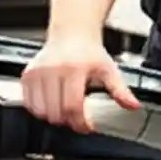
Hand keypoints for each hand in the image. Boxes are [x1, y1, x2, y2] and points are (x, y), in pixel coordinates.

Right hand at [19, 37, 140, 133]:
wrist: (72, 33)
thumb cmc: (89, 52)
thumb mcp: (109, 70)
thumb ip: (120, 90)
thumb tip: (133, 105)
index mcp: (74, 69)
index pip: (73, 106)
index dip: (80, 122)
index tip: (87, 126)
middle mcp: (53, 70)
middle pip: (56, 112)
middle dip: (67, 121)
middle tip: (76, 117)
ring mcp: (38, 72)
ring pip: (40, 111)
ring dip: (53, 117)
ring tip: (64, 109)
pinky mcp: (27, 74)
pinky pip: (28, 103)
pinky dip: (39, 109)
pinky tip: (51, 104)